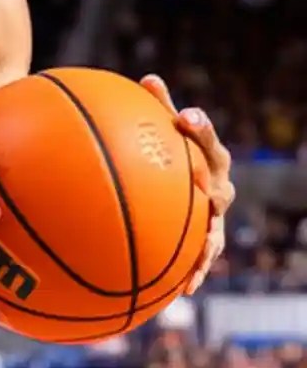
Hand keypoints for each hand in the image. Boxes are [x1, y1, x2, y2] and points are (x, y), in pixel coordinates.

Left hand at [141, 74, 234, 293]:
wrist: (182, 181)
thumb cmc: (171, 151)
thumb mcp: (163, 131)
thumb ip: (158, 108)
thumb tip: (148, 77)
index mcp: (207, 155)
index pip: (206, 138)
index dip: (199, 126)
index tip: (185, 116)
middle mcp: (217, 186)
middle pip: (218, 186)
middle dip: (211, 190)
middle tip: (203, 190)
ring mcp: (214, 216)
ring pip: (216, 231)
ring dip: (209, 245)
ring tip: (201, 259)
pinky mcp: (204, 241)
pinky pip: (201, 258)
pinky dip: (195, 273)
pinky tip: (184, 290)